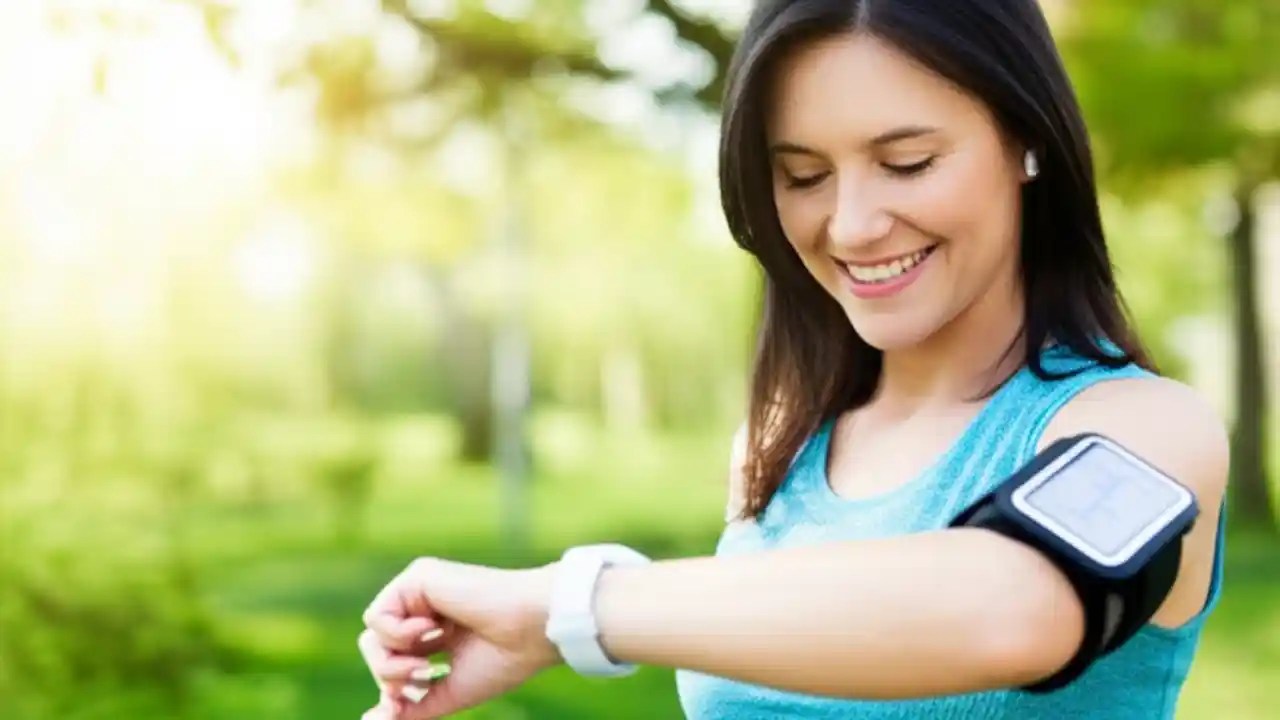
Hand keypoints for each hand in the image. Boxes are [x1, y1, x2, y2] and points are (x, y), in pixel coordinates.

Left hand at [358, 557, 560, 718]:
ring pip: (371, 635)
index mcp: (436, 635)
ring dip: (392, 661)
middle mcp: (425, 611)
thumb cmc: (504, 659)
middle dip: (391, 676)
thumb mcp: (449, 692)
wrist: (531, 628)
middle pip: (375, 649)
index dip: (394, 689)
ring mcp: (420, 592)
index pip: (393, 663)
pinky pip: (377, 616)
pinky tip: (432, 631)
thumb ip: (412, 707)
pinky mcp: (417, 577)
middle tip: (424, 678)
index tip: (403, 706)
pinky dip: (397, 636)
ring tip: (427, 663)